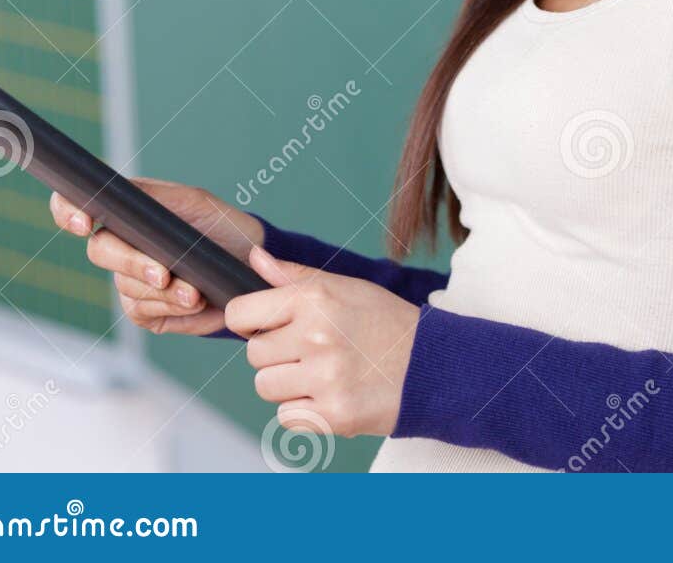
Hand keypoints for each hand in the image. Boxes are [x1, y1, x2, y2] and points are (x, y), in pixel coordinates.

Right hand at [48, 178, 262, 335]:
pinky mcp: (143, 312)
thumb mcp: (192, 201)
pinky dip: (171, 308)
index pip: (75, 206)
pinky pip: (144, 311)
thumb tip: (124, 197)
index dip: (67, 211)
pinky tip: (194, 301)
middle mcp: (119, 246)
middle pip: (100, 251)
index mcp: (124, 212)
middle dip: (132, 262)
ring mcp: (127, 281)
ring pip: (126, 286)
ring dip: (163, 292)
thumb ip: (155, 199)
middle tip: (163, 272)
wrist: (247, 262)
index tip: (83, 222)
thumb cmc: (216, 224)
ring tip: (195, 290)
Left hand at [224, 245, 419, 438]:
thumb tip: (254, 256)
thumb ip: (293, 275)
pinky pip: (286, 417)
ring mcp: (324, 379)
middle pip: (254, 355)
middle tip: (307, 351)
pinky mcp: (333, 415)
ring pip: (266, 387)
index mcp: (314, 298)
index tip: (264, 326)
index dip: (248, 321)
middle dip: (275, 355)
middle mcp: (316, 336)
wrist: (431, 365)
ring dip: (286, 384)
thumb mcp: (344, 286)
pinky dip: (302, 411)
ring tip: (319, 373)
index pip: (241, 314)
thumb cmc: (385, 321)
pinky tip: (328, 394)